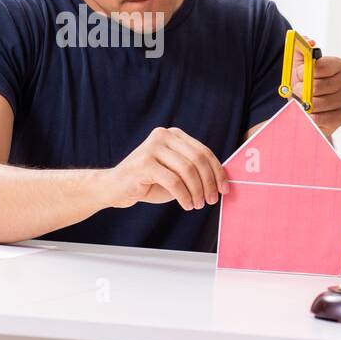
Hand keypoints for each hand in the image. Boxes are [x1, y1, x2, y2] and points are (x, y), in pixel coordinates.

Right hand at [104, 126, 227, 210]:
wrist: (114, 188)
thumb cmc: (150, 182)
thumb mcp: (176, 173)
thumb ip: (195, 171)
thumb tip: (224, 180)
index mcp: (174, 135)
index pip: (204, 152)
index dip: (218, 171)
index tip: (225, 189)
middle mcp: (163, 136)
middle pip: (198, 159)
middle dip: (209, 182)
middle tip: (212, 200)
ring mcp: (152, 147)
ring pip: (187, 170)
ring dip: (197, 191)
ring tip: (198, 205)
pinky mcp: (144, 163)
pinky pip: (173, 181)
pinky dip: (184, 195)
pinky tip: (187, 204)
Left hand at [291, 36, 340, 135]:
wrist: (305, 104)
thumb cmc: (303, 82)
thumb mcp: (298, 62)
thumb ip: (300, 47)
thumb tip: (309, 42)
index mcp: (339, 64)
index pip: (319, 67)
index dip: (303, 72)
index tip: (298, 75)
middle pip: (316, 87)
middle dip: (301, 90)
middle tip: (296, 91)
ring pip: (317, 103)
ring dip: (304, 104)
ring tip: (302, 102)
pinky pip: (320, 118)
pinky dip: (310, 117)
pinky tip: (310, 113)